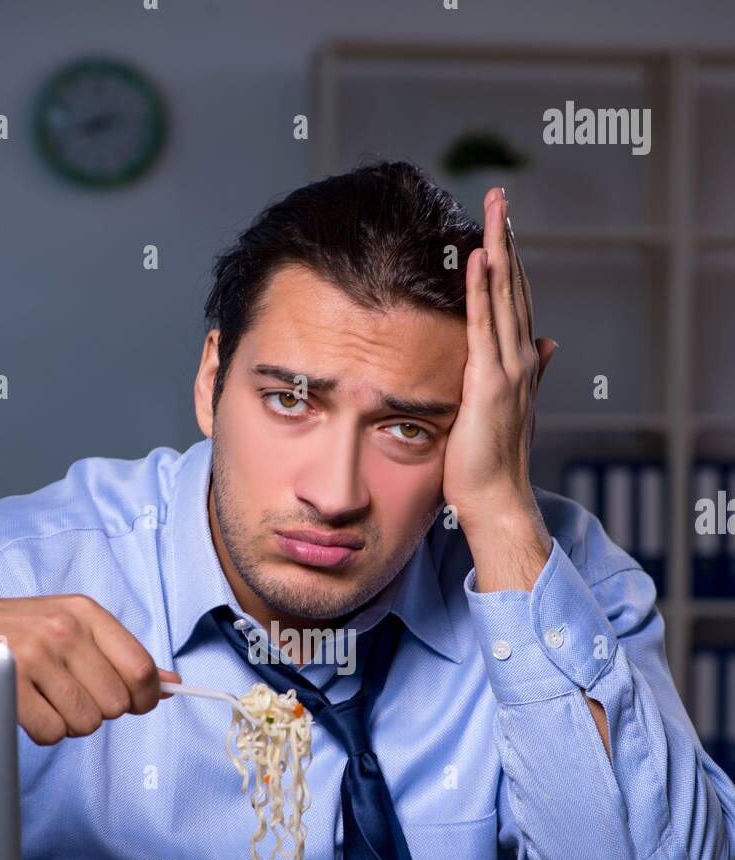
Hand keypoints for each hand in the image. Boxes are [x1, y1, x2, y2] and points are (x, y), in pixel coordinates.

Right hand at [0, 595, 179, 744]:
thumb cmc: (11, 633)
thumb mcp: (68, 626)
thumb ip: (119, 653)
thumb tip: (171, 684)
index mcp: (84, 612)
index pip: (141, 669)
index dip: (144, 699)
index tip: (133, 705)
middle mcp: (62, 628)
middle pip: (115, 703)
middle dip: (98, 711)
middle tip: (69, 696)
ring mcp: (33, 655)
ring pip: (86, 722)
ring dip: (69, 723)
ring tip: (45, 700)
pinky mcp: (8, 684)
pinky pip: (53, 734)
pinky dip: (44, 732)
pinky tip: (27, 710)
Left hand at [443, 187, 557, 584]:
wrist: (496, 498)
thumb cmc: (490, 461)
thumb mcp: (505, 407)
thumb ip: (527, 371)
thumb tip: (548, 344)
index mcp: (520, 362)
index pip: (514, 298)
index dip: (509, 258)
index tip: (500, 221)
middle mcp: (520, 358)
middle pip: (513, 285)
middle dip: (504, 239)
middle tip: (498, 195)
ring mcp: (508, 370)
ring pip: (503, 297)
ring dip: (496, 250)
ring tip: (491, 209)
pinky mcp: (490, 384)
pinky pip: (483, 328)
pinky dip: (481, 292)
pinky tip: (477, 260)